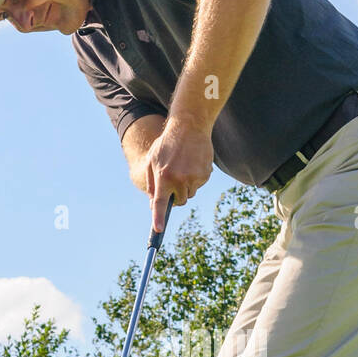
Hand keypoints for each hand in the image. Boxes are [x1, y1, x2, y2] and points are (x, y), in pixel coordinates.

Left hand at [144, 117, 213, 231]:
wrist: (189, 126)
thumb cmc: (167, 144)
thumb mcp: (153, 161)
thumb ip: (152, 184)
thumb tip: (154, 204)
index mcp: (163, 176)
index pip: (160, 203)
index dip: (158, 218)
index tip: (158, 230)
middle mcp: (179, 179)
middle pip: (180, 201)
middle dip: (177, 195)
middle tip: (174, 179)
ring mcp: (194, 177)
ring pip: (190, 193)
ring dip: (186, 186)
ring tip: (184, 165)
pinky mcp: (205, 174)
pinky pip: (199, 185)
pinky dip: (195, 178)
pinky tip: (192, 162)